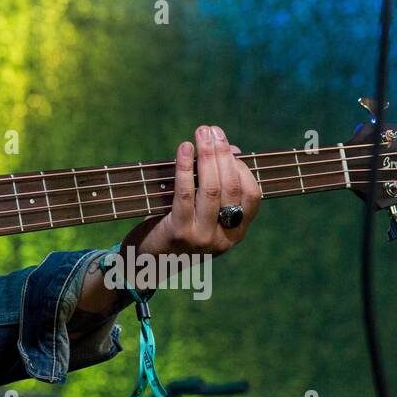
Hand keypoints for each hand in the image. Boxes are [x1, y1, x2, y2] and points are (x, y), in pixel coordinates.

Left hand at [122, 124, 260, 261]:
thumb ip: (215, 185)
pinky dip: (184, 167)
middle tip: (212, 130)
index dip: (242, 168)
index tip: (228, 145)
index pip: (252, 196)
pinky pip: (185, 193)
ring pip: (212, 189)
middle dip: (223, 154)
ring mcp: (203, 237)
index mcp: (235, 233)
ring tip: (201, 133)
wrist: (145, 266)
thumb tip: (230, 150)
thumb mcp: (200, 213)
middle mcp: (224, 238)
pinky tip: (183, 148)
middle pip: (231, 188)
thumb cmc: (173, 231)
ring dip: (207, 155)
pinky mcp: (179, 232)